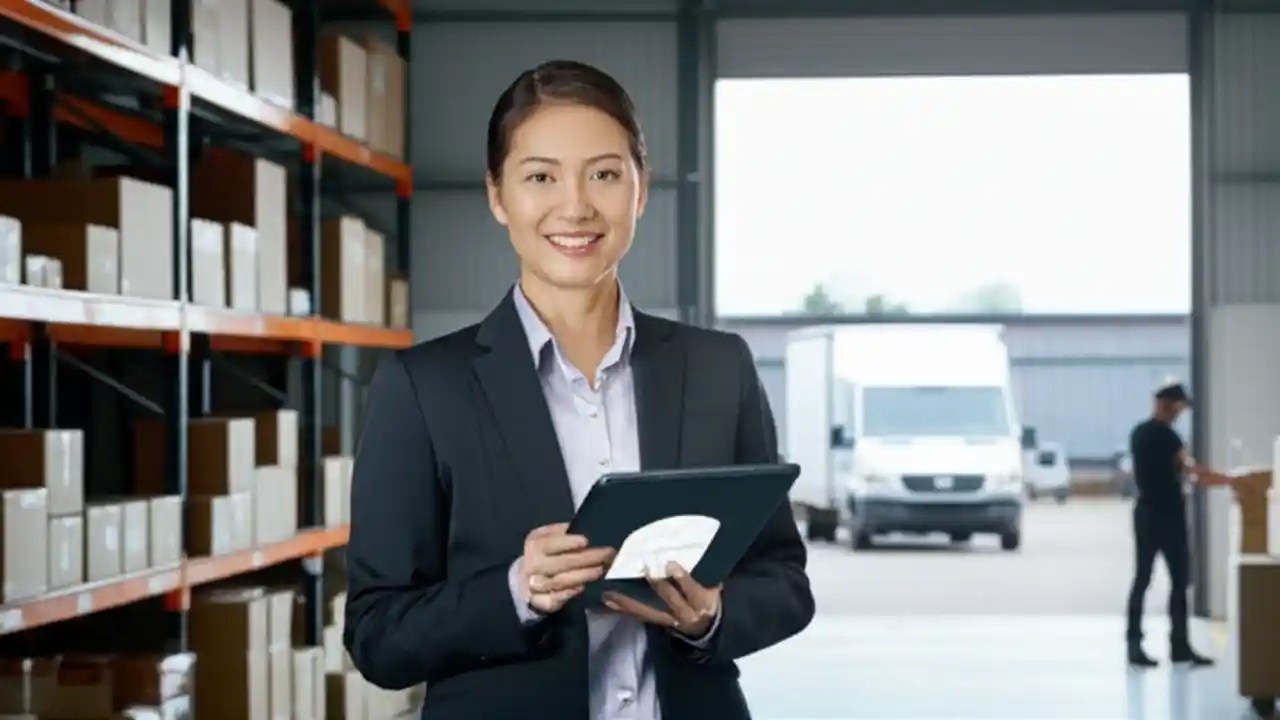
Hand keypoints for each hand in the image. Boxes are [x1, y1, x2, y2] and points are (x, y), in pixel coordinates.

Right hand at [518, 522, 614, 613]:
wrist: (528, 577)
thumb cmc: (546, 552)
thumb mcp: (550, 536)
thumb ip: (564, 532)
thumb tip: (587, 529)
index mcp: (535, 545)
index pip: (550, 543)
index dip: (568, 542)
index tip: (586, 541)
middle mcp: (532, 565)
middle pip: (560, 563)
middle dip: (585, 559)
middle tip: (606, 555)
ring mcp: (534, 585)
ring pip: (559, 581)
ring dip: (582, 576)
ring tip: (600, 569)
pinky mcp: (540, 601)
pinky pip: (555, 599)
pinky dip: (570, 593)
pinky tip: (583, 586)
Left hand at [602, 562, 720, 637]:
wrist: (704, 625)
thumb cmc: (707, 596)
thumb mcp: (712, 585)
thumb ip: (704, 570)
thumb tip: (695, 544)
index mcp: (701, 600)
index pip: (693, 589)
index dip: (683, 578)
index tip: (671, 564)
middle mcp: (684, 612)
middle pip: (670, 598)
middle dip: (657, 584)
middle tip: (644, 568)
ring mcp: (668, 619)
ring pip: (648, 609)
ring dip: (630, 599)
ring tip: (611, 589)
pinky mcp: (656, 622)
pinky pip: (639, 615)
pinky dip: (622, 608)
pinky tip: (606, 600)